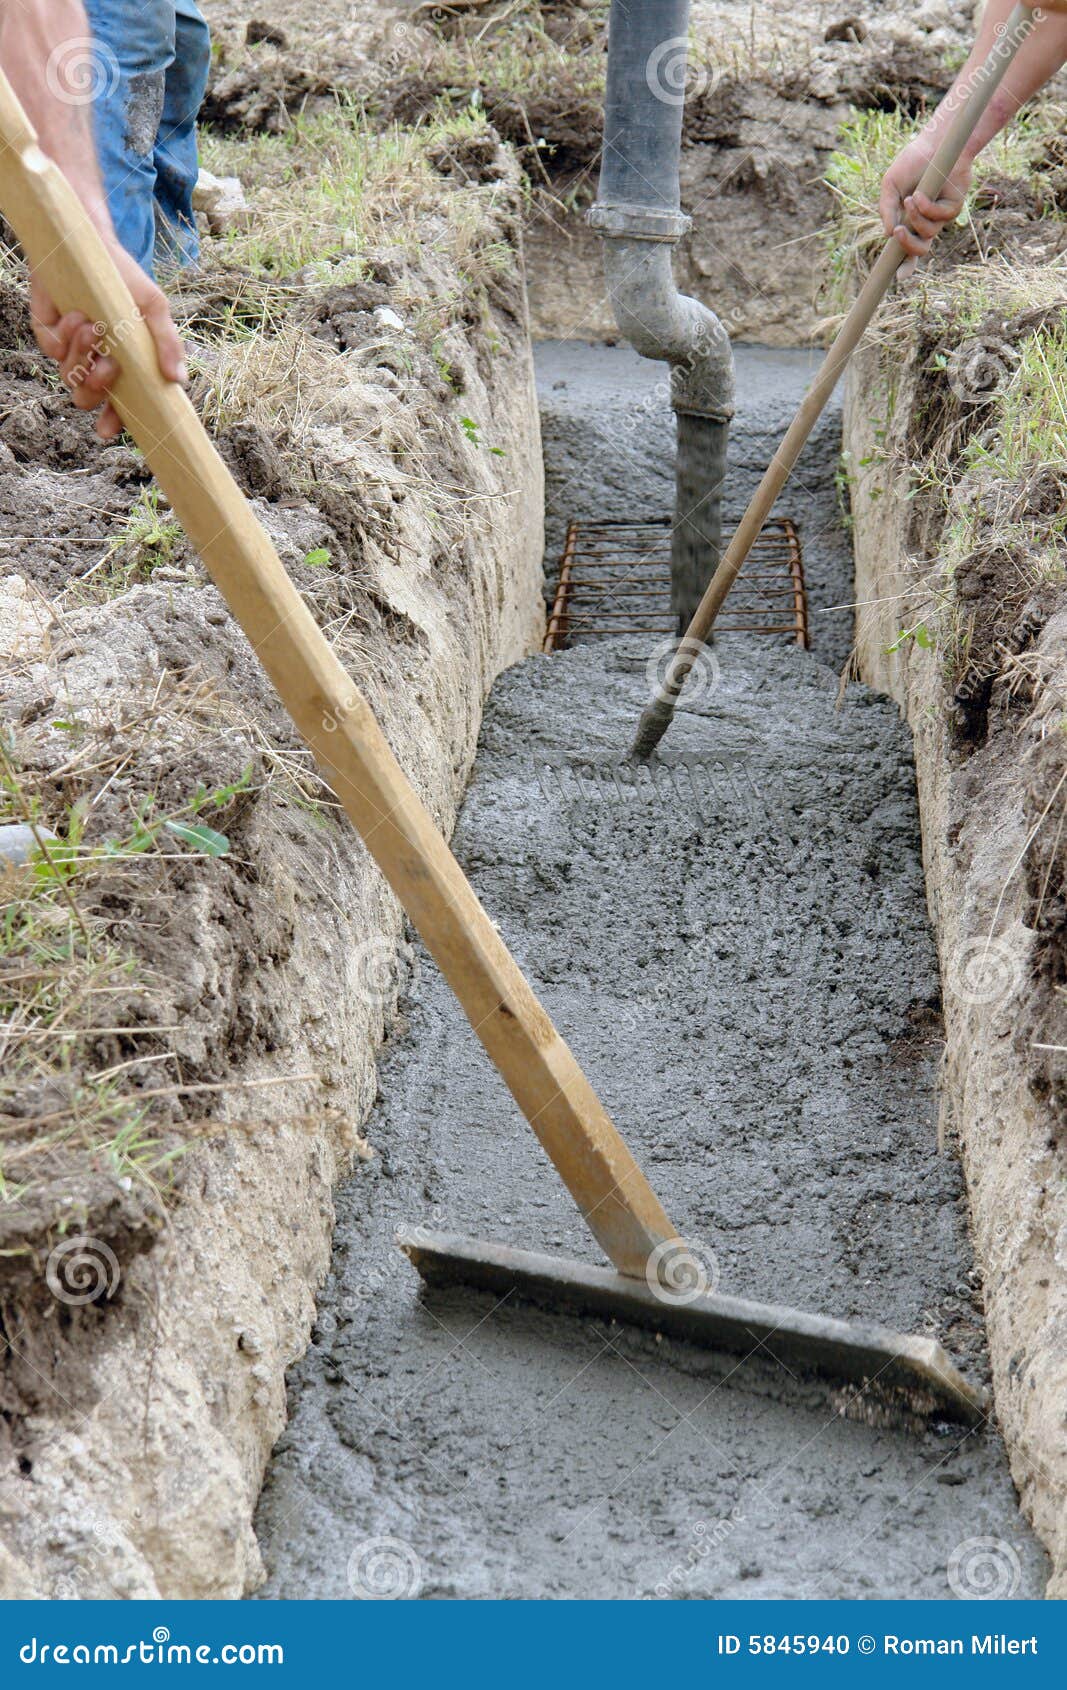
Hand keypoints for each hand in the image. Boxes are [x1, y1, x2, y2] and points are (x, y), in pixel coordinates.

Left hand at [29, 238, 187, 440]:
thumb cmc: (124, 277)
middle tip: (109, 364)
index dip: (113, 420)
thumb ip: (168, 344)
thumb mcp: (154, 308)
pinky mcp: (47, 331)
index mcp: (123, 365)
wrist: (88, 243)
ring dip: (81, 355)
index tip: (107, 430)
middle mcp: (93, 362)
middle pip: (87, 398)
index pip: (118, 404)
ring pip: (69, 375)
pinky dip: (65, 336)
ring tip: (92, 326)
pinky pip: (51, 349)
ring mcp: (69, 348)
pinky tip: (76, 314)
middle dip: (97, 387)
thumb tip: (179, 381)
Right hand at [879, 137, 972, 268]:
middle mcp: (926, 221)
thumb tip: (889, 234)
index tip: (899, 278)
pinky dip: (927, 209)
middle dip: (907, 247)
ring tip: (910, 200)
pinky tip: (920, 195)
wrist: (936, 144)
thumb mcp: (891, 186)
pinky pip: (939, 219)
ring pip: (928, 235)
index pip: (906, 248)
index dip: (903, 265)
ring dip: (916, 220)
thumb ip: (886, 210)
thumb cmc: (913, 162)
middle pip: (919, 250)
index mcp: (909, 220)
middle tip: (899, 234)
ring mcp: (940, 216)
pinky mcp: (954, 208)